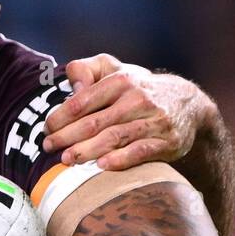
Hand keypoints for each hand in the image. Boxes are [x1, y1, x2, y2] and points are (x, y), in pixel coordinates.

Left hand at [43, 53, 215, 170]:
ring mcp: (153, 121)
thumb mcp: (115, 71)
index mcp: (121, 80)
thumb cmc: (138, 90)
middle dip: (68, 136)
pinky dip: (121, 159)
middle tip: (49, 147)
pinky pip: (140, 152)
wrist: (187, 106)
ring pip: (115, 137)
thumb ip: (87, 70)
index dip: (62, 116)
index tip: (46, 129)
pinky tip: (101, 166)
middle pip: (95, 121)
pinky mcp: (166, 142)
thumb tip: (71, 84)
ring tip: (67, 160)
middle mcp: (137, 99)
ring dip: (88, 150)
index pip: (84, 100)